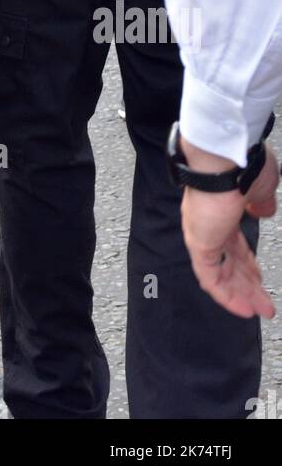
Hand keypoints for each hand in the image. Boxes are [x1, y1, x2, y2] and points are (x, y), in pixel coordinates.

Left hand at [180, 142, 278, 318]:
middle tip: (264, 303)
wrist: (225, 155)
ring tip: (261, 311)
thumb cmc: (243, 163)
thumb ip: (263, 202)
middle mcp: (209, 223)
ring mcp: (202, 233)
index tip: (260, 276)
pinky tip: (243, 309)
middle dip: (249, 284)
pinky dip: (226, 295)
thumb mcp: (262, 187)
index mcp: (223, 209)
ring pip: (221, 274)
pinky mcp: (199, 243)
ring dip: (242, 294)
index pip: (234, 244)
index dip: (248, 263)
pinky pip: (210, 278)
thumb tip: (265, 210)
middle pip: (230, 262)